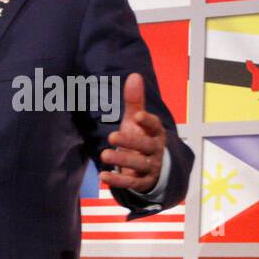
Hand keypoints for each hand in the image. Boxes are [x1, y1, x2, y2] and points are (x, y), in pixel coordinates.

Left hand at [99, 73, 165, 194]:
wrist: (151, 168)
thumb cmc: (141, 138)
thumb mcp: (136, 121)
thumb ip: (135, 101)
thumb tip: (134, 75)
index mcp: (156, 134)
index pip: (155, 127)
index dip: (148, 121)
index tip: (137, 116)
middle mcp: (155, 150)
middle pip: (146, 146)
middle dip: (130, 142)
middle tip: (112, 136)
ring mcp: (150, 168)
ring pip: (138, 165)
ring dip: (121, 160)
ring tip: (103, 155)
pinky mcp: (142, 183)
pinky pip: (132, 183)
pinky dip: (118, 180)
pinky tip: (103, 176)